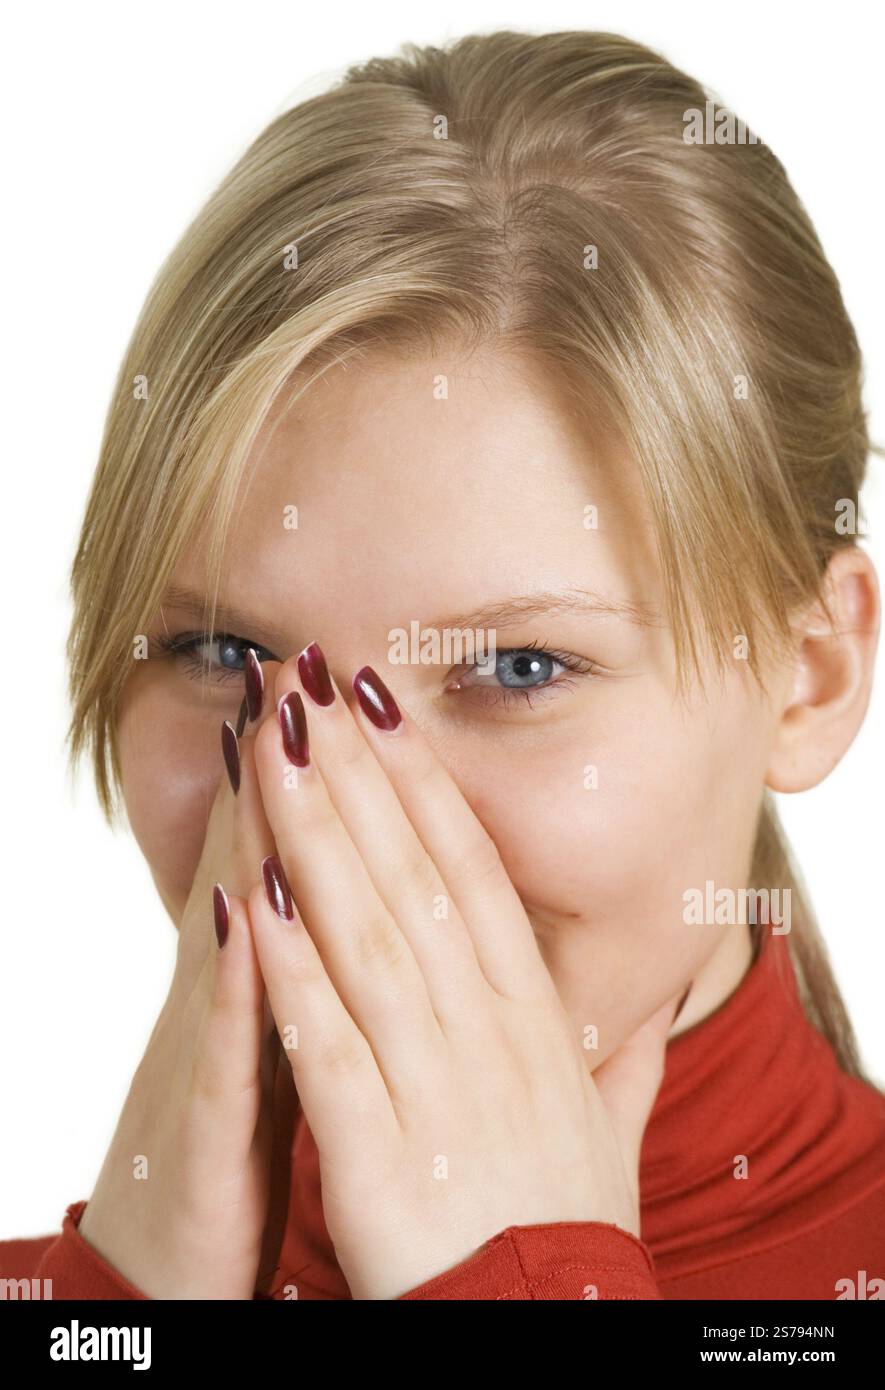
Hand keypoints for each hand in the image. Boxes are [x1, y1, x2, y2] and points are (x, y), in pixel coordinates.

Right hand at [78, 656, 297, 1298]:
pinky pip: (227, 1038)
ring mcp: (213, 1051)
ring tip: (267, 739)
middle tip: (298, 668)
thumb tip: (377, 921)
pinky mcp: (205, 1121)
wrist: (173, 1276)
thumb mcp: (292, 1055)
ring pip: (235, 924)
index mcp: (275, 984)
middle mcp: (234, 999)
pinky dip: (238, 970)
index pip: (302, 864)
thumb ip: (325, 982)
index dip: (330, 781)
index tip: (351, 692)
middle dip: (285, 769)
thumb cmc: (244, 1160)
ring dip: (252, 831)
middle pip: (262, 864)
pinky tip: (246, 903)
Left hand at [246, 647, 682, 1299]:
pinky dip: (288, 969)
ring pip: (367, 937)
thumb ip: (631, 1056)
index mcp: (531, 1017)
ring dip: (317, 839)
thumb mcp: (611, 1131)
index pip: (471, 875)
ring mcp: (433, 1083)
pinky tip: (248, 899)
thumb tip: (662, 1006)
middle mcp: (486, 1031)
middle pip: (412, 879)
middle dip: (358, 776)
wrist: (549, 1334)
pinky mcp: (378, 1149)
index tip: (384, 710)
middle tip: (312, 686)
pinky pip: (327, 1043)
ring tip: (275, 751)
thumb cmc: (570, 1228)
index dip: (425, 786)